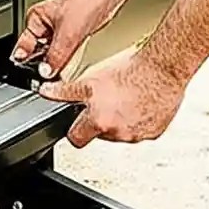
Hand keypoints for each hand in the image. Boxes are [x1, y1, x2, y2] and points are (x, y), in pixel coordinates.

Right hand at [10, 0, 113, 79]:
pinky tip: (73, 61)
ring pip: (53, 54)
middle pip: (38, 53)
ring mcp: (59, 30)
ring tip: (63, 67)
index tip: (35, 77)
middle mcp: (45, 25)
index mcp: (35, 19)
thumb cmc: (86, 0)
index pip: (23, 47)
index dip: (27, 64)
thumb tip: (45, 73)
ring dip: (58, 62)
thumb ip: (55, 56)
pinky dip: (68, 59)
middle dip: (45, 65)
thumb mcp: (67, 34)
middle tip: (51, 75)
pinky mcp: (73, 35)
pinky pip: (66, 52)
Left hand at [37, 52, 187, 147]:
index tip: (77, 123)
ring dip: (120, 121)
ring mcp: (138, 135)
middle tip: (106, 103)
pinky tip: (140, 103)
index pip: (76, 139)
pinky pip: (142, 131)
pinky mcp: (154, 132)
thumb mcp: (90, 80)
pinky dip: (139, 120)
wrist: (163, 69)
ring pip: (121, 134)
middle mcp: (118, 133)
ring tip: (125, 99)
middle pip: (100, 135)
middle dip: (99, 122)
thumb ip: (65, 91)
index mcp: (99, 123)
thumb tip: (45, 92)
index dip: (75, 130)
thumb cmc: (130, 71)